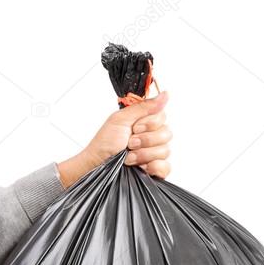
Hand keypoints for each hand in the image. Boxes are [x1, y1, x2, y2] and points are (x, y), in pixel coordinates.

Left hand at [57, 90, 171, 187]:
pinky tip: (142, 167)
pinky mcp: (154, 170)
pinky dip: (154, 167)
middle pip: (166, 133)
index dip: (149, 124)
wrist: (96, 164)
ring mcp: (154, 154)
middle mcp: (152, 137)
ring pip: (165, 151)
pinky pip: (166, 167)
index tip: (134, 128)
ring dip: (143, 154)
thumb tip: (165, 94)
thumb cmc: (104, 143)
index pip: (163, 117)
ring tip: (129, 157)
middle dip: (145, 140)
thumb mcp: (120, 119)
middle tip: (129, 143)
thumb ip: (144, 107)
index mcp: (145, 123)